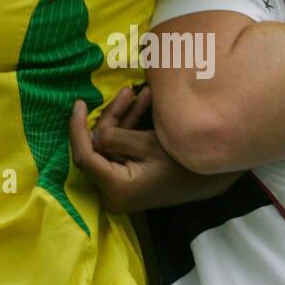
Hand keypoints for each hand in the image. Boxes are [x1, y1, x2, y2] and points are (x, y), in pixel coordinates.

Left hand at [69, 84, 240, 212]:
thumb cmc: (182, 163)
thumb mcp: (148, 144)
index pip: (84, 157)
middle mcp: (111, 193)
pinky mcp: (124, 180)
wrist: (208, 181)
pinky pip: (118, 151)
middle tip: (128, 91)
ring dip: (123, 119)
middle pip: (98, 148)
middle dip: (112, 116)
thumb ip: (116, 137)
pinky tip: (141, 104)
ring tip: (141, 92)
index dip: (76, 128)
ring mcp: (117, 188)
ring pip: (109, 146)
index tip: (78, 103)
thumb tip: (93, 133)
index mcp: (115, 188)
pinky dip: (127, 130)